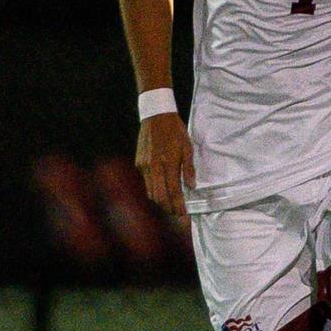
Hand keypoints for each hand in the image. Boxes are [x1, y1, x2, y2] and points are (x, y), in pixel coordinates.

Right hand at [135, 113, 194, 227]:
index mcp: (168, 162)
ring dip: (160, 201)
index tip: (184, 214)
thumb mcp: (187, 147)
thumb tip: (191, 186)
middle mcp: (154, 167)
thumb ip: (188, 168)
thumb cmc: (175, 130)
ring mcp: (144, 165)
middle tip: (177, 214)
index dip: (178, 205)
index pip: (173, 191)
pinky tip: (161, 191)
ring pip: (150, 191)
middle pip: (159, 196)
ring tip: (170, 206)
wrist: (156, 115)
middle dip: (169, 208)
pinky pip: (146, 182)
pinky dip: (154, 190)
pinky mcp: (138, 162)